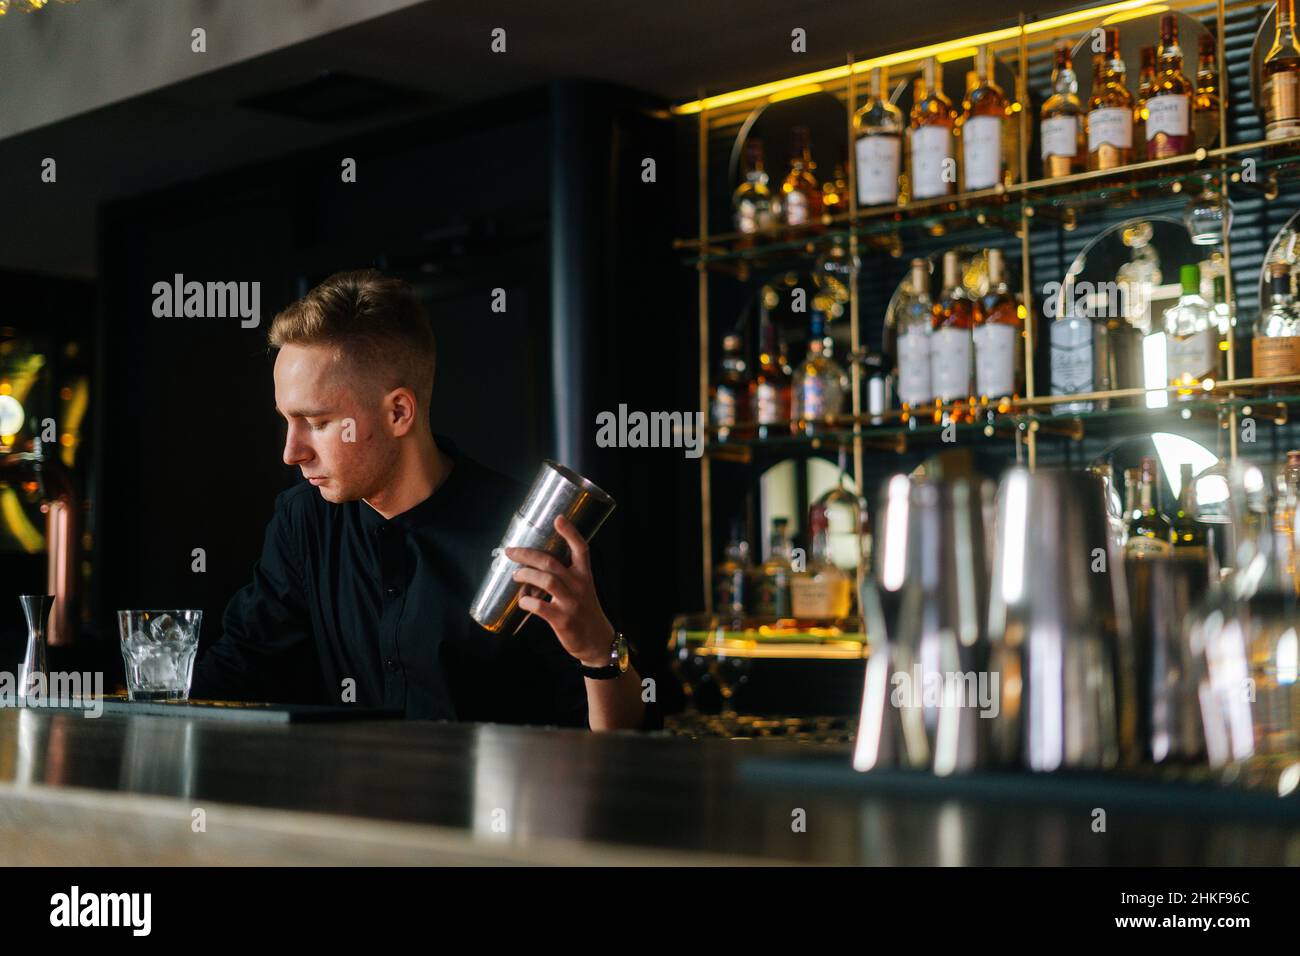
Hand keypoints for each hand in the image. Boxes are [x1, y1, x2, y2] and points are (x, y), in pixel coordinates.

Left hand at [506, 515, 614, 667]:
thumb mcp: (582, 587)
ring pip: (545, 580)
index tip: (558, 518)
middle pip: (551, 562)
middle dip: (527, 554)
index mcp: (585, 574)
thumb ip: (564, 574)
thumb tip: (533, 563)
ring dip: (526, 575)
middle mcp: (580, 585)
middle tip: (511, 552)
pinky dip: (527, 601)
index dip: (570, 532)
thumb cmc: (583, 609)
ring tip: (516, 575)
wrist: (596, 640)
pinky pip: (540, 607)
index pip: (581, 548)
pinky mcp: (563, 620)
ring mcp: (571, 602)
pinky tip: (522, 601)